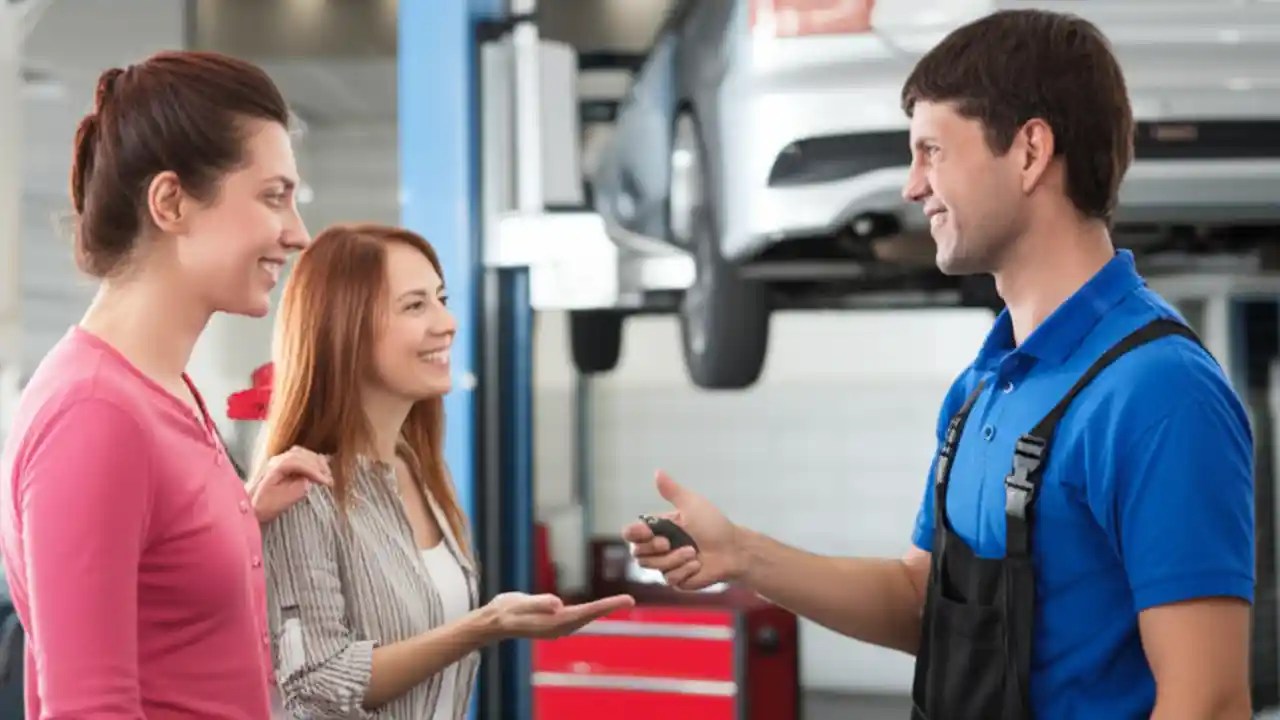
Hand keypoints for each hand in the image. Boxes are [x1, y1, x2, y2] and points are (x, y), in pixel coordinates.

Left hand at [248, 446, 332, 522]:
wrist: (247, 508)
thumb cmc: (262, 507)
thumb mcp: (280, 502)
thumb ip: (296, 490)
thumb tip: (308, 481)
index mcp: (275, 467)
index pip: (299, 462)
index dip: (315, 471)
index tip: (326, 482)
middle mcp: (276, 460)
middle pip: (302, 455)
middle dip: (318, 466)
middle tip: (329, 480)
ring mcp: (279, 460)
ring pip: (302, 453)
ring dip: (316, 462)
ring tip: (326, 475)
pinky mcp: (282, 465)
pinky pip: (300, 456)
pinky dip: (312, 460)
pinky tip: (320, 467)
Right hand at [480, 592, 634, 640]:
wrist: (493, 623)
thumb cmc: (505, 611)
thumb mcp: (519, 604)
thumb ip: (538, 603)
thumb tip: (557, 604)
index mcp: (555, 621)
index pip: (588, 611)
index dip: (607, 605)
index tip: (626, 600)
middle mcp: (559, 627)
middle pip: (590, 616)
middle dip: (609, 608)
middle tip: (629, 600)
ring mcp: (556, 628)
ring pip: (585, 618)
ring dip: (601, 611)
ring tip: (617, 603)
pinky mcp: (552, 624)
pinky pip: (577, 618)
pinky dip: (589, 612)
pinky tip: (593, 609)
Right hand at [621, 470, 743, 590]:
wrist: (732, 549)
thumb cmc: (714, 525)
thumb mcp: (691, 504)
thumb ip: (672, 491)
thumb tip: (657, 472)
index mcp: (658, 528)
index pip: (632, 534)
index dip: (634, 534)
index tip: (646, 532)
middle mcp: (659, 548)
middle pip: (637, 553)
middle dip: (653, 548)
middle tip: (668, 543)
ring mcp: (667, 565)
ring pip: (653, 567)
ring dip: (674, 559)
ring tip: (693, 552)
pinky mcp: (677, 579)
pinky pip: (670, 578)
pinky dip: (685, 570)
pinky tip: (697, 564)